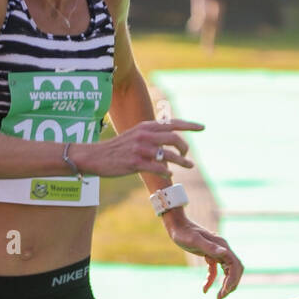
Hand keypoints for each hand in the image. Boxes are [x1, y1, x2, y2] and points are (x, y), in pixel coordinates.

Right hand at [79, 118, 203, 179]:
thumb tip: (170, 136)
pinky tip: (169, 175)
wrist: (96, 156)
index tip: (203, 127)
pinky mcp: (135, 163)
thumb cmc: (118, 148)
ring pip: (169, 155)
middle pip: (174, 138)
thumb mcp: (135, 134)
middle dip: (185, 147)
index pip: (173, 122)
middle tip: (187, 156)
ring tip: (189, 166)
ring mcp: (141, 149)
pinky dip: (167, 172)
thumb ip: (152, 134)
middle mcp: (145, 135)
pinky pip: (158, 168)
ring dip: (182, 162)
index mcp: (146, 126)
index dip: (190, 125)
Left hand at [164, 217, 242, 298]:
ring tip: (218, 298)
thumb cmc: (185, 233)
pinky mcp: (210, 256)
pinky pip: (214, 271)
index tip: (225, 291)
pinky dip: (211, 280)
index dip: (233, 279)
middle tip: (221, 297)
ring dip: (224, 285)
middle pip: (234, 270)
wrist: (177, 226)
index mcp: (222, 247)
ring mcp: (217, 253)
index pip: (235, 265)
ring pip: (227, 272)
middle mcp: (223, 250)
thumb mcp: (195, 241)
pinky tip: (204, 289)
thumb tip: (224, 253)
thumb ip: (210, 248)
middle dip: (230, 285)